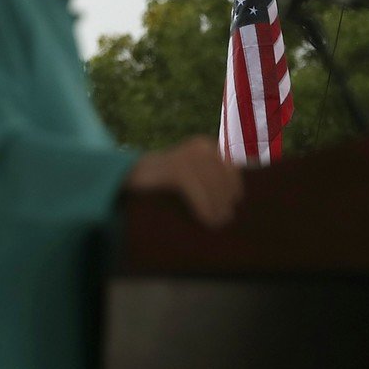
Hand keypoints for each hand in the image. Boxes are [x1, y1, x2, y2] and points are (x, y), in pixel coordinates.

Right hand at [124, 137, 243, 228]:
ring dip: (217, 205)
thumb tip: (237, 197)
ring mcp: (186, 157)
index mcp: (206, 146)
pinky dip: (204, 206)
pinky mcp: (175, 169)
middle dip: (225, 198)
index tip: (235, 202)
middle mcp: (199, 148)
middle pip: (222, 177)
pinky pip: (196, 190)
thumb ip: (211, 177)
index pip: (230, 167)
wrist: (131, 174)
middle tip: (226, 218)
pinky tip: (207, 219)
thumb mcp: (192, 172)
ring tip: (217, 222)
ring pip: (212, 185)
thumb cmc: (166, 180)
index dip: (235, 185)